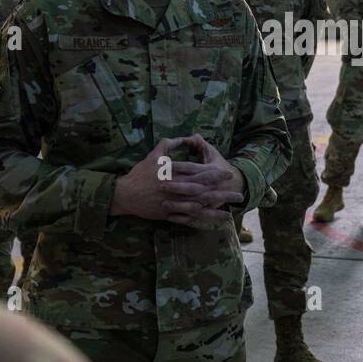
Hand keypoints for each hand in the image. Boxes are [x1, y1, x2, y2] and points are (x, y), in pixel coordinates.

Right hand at [111, 136, 243, 229]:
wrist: (124, 194)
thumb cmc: (139, 174)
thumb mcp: (153, 155)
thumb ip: (168, 145)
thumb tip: (182, 138)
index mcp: (172, 173)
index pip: (197, 172)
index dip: (214, 174)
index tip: (228, 174)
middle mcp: (174, 188)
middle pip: (202, 191)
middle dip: (221, 193)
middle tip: (238, 195)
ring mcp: (172, 203)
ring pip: (197, 208)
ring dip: (214, 211)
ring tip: (230, 212)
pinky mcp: (168, 214)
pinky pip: (186, 219)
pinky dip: (200, 221)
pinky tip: (212, 223)